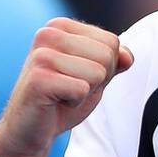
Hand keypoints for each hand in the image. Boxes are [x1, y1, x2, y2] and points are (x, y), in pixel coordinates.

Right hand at [0, 18, 132, 156]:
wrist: (29, 131)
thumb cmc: (61, 100)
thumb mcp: (93, 76)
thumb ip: (113, 61)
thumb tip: (128, 56)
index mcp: (60, 26)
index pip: (112, 42)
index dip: (104, 68)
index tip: (78, 77)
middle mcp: (48, 34)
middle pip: (107, 55)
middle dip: (97, 80)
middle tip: (70, 89)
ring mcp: (41, 55)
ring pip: (98, 72)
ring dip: (85, 92)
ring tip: (62, 95)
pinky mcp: (39, 78)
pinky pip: (82, 89)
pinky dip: (75, 103)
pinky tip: (55, 103)